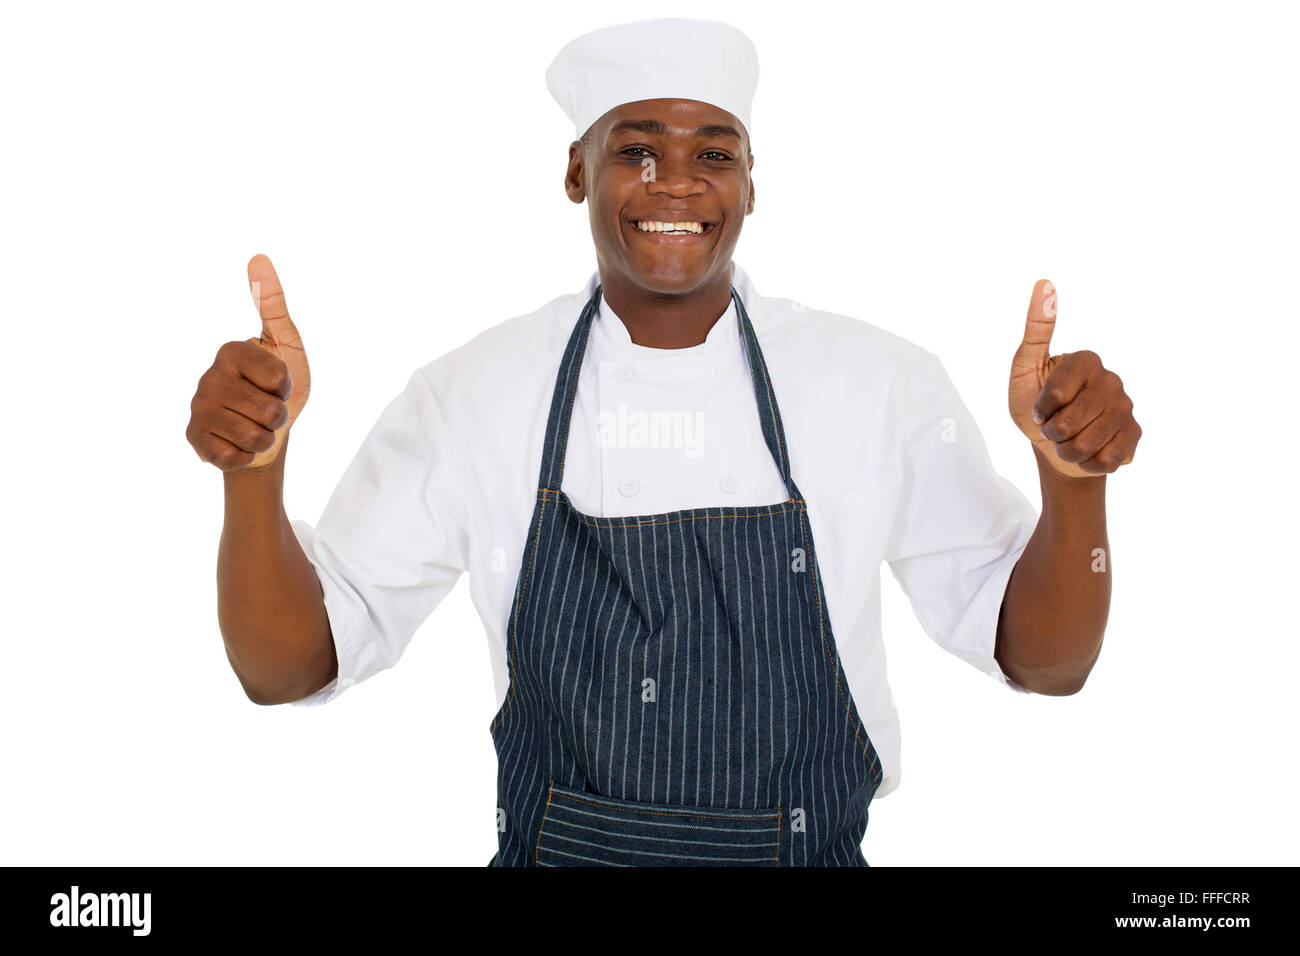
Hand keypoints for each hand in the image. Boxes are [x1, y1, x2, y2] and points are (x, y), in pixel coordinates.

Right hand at [186, 254, 311, 470]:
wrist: (266, 434)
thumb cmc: (280, 388)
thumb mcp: (286, 345)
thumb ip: (273, 305)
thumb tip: (258, 256)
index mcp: (229, 350)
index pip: (277, 377)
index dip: (287, 386)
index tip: (277, 383)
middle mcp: (206, 376)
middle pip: (269, 410)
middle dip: (279, 417)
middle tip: (268, 410)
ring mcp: (197, 408)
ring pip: (254, 437)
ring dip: (266, 438)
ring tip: (256, 426)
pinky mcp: (194, 439)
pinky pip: (234, 457)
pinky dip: (246, 456)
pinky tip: (238, 444)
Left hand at [1008, 279, 1140, 478]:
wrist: (1053, 444)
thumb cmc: (1034, 403)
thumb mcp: (1024, 368)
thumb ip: (1036, 329)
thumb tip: (1045, 283)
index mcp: (1086, 359)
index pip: (1055, 394)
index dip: (1040, 408)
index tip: (1040, 405)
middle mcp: (1112, 378)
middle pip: (1070, 423)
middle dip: (1051, 432)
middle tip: (1053, 425)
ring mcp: (1127, 407)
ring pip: (1087, 444)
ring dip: (1066, 450)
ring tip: (1067, 438)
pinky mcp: (1135, 434)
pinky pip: (1106, 459)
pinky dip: (1087, 463)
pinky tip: (1087, 451)